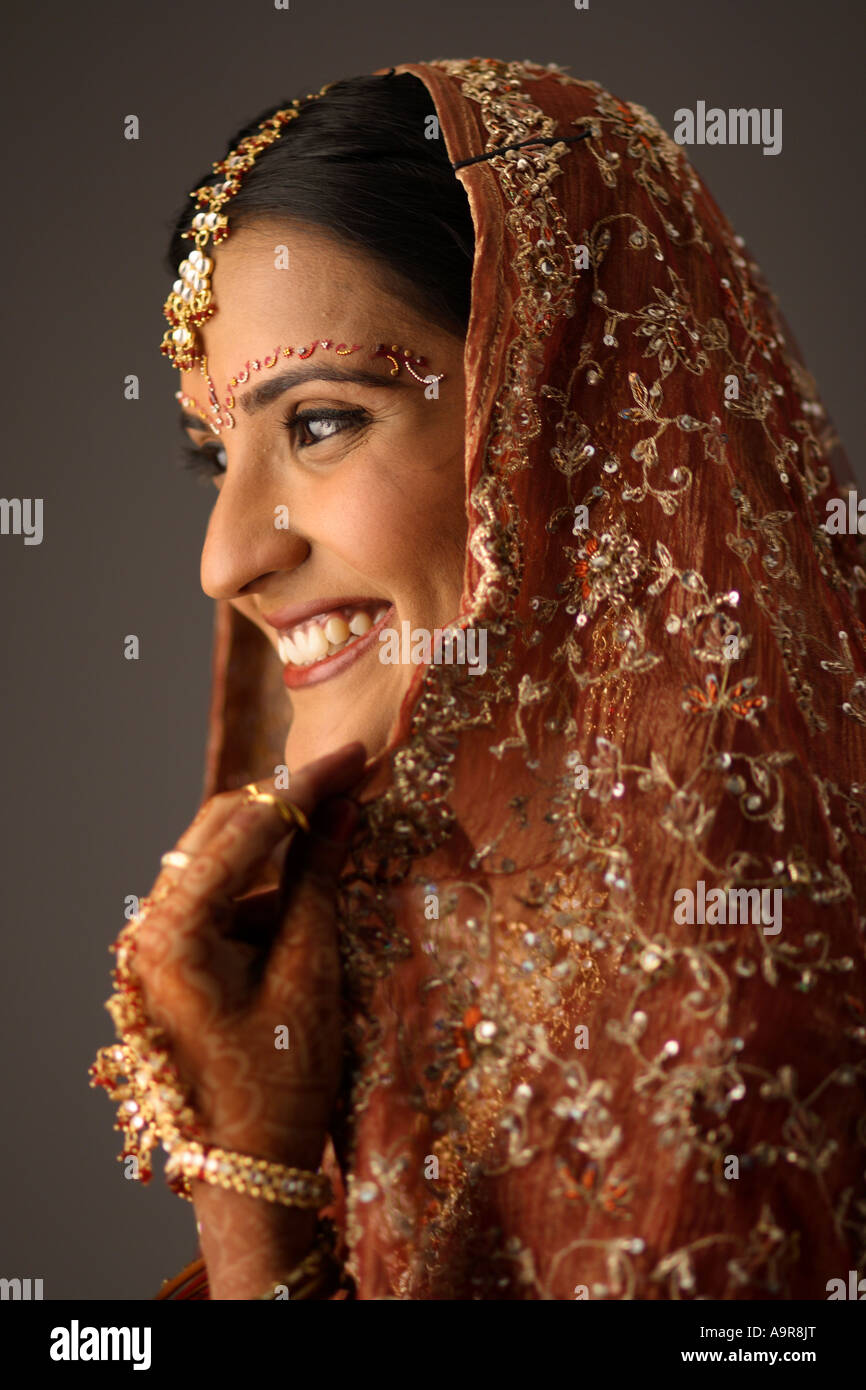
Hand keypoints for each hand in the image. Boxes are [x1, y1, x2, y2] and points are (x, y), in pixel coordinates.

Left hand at [132, 740, 366, 1172]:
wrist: (246, 1174)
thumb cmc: (279, 1085)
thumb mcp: (308, 977)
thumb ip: (319, 882)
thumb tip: (340, 807)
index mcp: (171, 933)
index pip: (243, 830)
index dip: (305, 786)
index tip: (355, 754)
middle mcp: (146, 931)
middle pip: (217, 834)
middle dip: (285, 806)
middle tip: (348, 778)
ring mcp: (152, 948)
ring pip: (219, 866)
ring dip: (278, 852)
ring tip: (338, 841)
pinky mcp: (170, 963)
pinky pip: (219, 904)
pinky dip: (265, 895)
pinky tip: (307, 906)